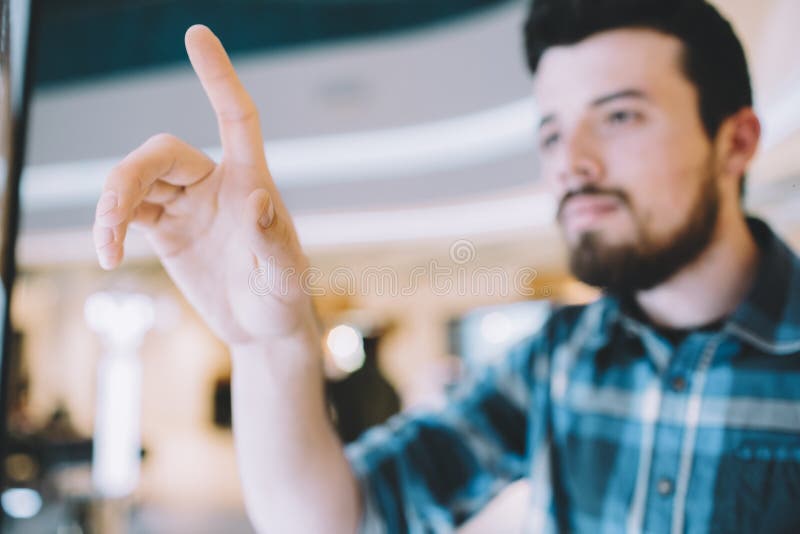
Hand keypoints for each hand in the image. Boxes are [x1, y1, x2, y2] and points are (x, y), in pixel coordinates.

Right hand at [92, 25, 317, 347]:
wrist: (262, 328)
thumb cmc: (283, 298)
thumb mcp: (287, 276)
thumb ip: (274, 241)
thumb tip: (256, 199)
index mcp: (250, 181)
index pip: (236, 117)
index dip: (218, 77)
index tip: (196, 34)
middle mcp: (215, 184)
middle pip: (161, 152)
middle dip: (131, 175)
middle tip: (115, 215)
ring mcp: (186, 205)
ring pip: (135, 179)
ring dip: (111, 205)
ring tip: (108, 247)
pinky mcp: (166, 228)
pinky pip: (126, 212)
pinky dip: (109, 227)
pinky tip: (108, 254)